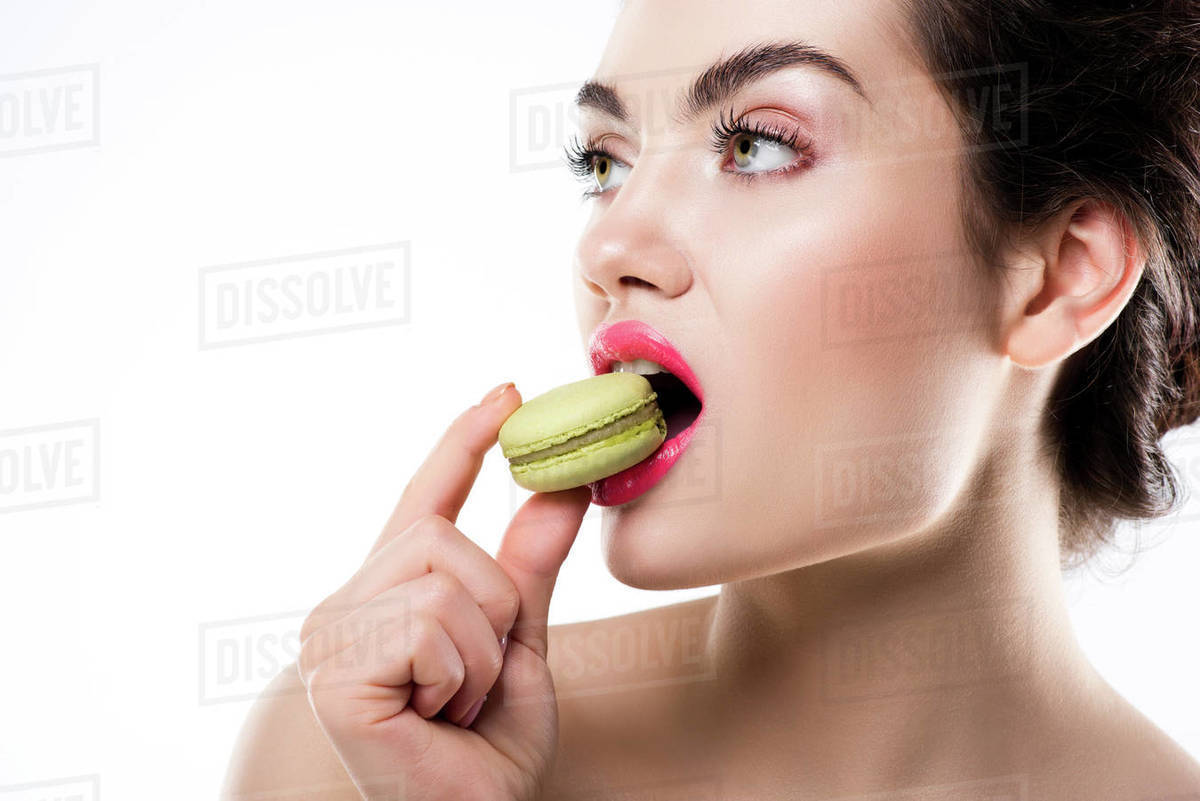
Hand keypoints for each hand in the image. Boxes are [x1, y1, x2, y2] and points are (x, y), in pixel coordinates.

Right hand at [297, 383, 590, 800]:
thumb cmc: (487, 747)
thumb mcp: (520, 641)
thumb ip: (531, 566)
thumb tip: (565, 485)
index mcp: (385, 593)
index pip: (422, 498)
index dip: (463, 441)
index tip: (505, 392)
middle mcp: (343, 604)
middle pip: (439, 536)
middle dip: (492, 607)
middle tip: (481, 676)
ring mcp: (329, 636)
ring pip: (443, 581)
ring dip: (482, 653)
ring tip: (457, 705)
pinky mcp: (334, 671)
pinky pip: (431, 625)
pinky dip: (462, 676)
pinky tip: (436, 718)